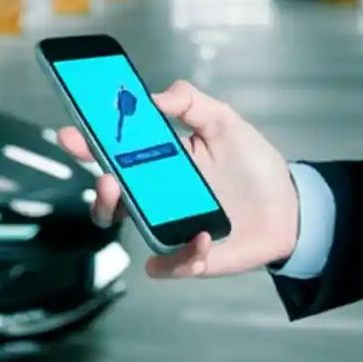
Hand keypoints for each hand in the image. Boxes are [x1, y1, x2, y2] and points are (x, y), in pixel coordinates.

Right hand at [58, 80, 299, 278]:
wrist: (290, 209)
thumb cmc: (253, 165)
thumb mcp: (225, 122)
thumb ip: (191, 103)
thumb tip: (154, 96)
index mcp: (160, 160)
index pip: (114, 152)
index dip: (88, 142)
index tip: (71, 134)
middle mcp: (157, 194)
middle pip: (110, 196)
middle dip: (101, 190)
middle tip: (108, 178)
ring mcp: (170, 226)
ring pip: (130, 229)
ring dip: (125, 217)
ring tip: (135, 205)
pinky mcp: (188, 257)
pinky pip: (168, 264)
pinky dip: (178, 257)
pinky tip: (202, 238)